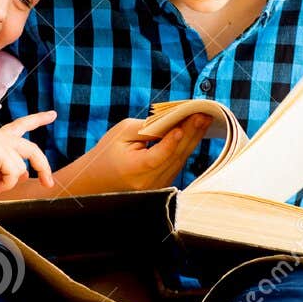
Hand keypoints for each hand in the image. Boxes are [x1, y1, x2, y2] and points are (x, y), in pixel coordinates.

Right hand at [0, 111, 57, 193]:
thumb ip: (7, 171)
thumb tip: (25, 174)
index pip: (21, 125)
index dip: (38, 119)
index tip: (52, 114)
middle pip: (32, 149)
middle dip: (44, 167)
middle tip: (48, 183)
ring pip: (21, 167)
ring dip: (9, 182)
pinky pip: (14, 172)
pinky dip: (5, 184)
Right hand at [59, 114, 212, 195]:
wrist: (98, 180)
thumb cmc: (108, 152)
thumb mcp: (122, 134)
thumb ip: (147, 128)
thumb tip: (175, 121)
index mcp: (132, 170)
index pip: (155, 157)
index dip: (169, 143)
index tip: (181, 127)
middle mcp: (147, 183)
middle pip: (174, 156)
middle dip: (190, 133)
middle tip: (203, 115)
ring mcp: (157, 187)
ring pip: (180, 160)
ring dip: (193, 139)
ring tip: (204, 119)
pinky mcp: (163, 185)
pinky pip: (178, 164)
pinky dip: (186, 147)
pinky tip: (195, 131)